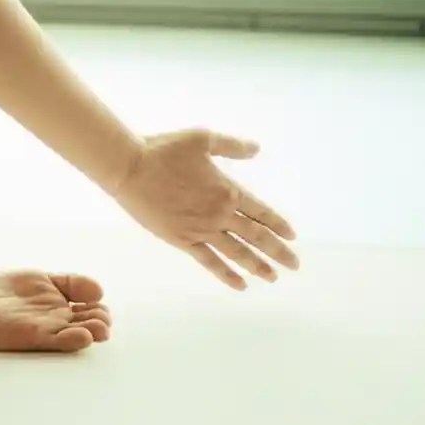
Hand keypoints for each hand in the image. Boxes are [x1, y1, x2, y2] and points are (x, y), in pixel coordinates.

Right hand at [112, 129, 298, 289]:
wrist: (130, 168)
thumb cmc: (164, 149)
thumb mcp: (202, 139)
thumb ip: (233, 146)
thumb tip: (256, 149)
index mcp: (228, 190)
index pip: (262, 212)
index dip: (279, 225)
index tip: (292, 237)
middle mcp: (220, 214)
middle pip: (256, 237)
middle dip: (278, 252)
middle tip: (294, 265)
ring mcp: (201, 230)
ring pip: (237, 253)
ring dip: (257, 266)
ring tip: (272, 277)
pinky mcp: (182, 241)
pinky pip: (210, 261)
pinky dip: (226, 274)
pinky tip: (240, 285)